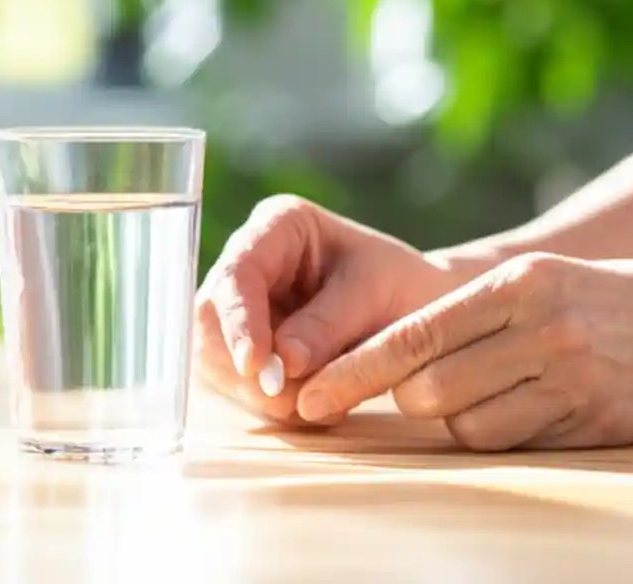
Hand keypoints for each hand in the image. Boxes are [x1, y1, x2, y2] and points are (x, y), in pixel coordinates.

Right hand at [195, 195, 464, 424]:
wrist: (421, 311)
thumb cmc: (403, 286)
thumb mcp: (376, 296)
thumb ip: (328, 326)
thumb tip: (282, 364)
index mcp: (278, 226)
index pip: (238, 273)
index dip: (239, 321)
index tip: (256, 365)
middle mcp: (249, 263)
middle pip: (211, 321)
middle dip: (247, 369)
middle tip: (295, 402)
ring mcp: (241, 309)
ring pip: (216, 361)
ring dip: (261, 395)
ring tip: (323, 402)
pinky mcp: (245, 349)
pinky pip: (238, 388)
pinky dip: (272, 406)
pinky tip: (316, 404)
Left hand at [295, 253, 632, 449]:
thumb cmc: (609, 304)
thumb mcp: (543, 281)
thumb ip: (475, 312)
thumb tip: (396, 358)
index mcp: (516, 283)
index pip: (412, 336)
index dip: (352, 372)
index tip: (310, 397)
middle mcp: (536, 327)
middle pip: (428, 388)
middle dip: (407, 400)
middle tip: (417, 395)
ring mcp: (566, 376)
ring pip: (464, 422)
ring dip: (458, 420)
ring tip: (495, 393)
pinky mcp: (589, 419)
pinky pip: (511, 442)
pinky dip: (500, 436)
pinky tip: (529, 410)